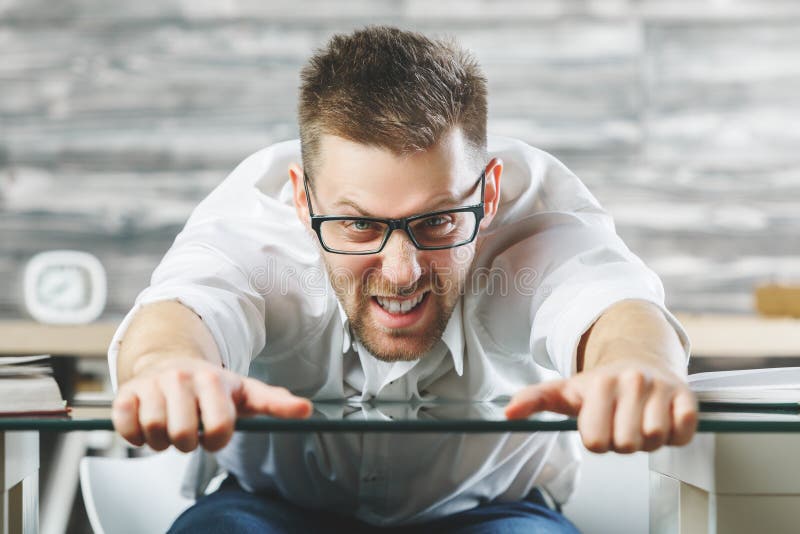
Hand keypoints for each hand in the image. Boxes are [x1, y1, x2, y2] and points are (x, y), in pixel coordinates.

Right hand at [112, 356, 312, 451]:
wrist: (171, 361)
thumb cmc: (213, 386)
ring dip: (161, 441)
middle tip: (189, 431)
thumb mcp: (246, 392)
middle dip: (187, 444)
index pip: (218, 428)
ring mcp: (153, 384)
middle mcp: (182, 379)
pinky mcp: (126, 391)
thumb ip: (275, 403)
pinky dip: (134, 435)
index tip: (214, 436)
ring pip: (154, 433)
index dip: (216, 441)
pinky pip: (126, 427)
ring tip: (169, 426)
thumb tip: (307, 409)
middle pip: (182, 436)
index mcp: (215, 380)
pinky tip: (146, 423)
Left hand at [504, 363, 696, 452]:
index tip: (598, 425)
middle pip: (625, 444)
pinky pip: (683, 433)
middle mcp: (632, 381)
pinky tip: (662, 420)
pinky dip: (675, 436)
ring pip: (654, 440)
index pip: (595, 441)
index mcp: (600, 382)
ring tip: (640, 421)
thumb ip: (534, 399)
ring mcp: (661, 388)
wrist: (640, 359)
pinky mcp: (687, 397)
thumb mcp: (564, 390)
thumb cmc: (599, 385)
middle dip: (621, 442)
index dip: (596, 440)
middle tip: (620, 423)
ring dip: (648, 440)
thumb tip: (507, 412)